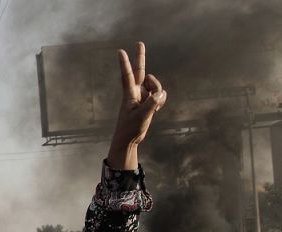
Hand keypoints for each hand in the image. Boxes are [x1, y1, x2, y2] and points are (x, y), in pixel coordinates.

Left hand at [108, 42, 166, 169]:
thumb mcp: (142, 116)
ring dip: (159, 93)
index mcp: (129, 94)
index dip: (125, 63)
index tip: (120, 51)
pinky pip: (160, 95)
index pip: (127, 75)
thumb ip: (152, 103)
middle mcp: (136, 91)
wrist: (129, 139)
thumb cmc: (130, 128)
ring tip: (154, 106)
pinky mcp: (148, 101)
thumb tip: (160, 93)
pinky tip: (156, 110)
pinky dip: (161, 100)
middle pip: (140, 70)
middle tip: (139, 43)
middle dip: (140, 57)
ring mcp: (142, 95)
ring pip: (156, 86)